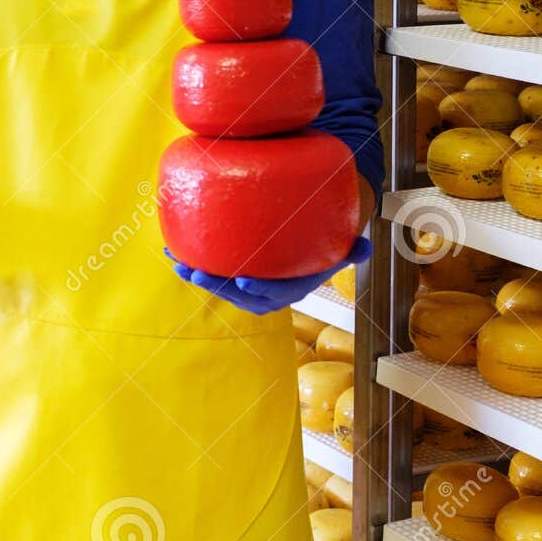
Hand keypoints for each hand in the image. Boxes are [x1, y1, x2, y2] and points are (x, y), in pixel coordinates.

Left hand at [166, 238, 372, 314]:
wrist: (306, 248)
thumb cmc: (322, 245)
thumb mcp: (340, 248)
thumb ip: (352, 250)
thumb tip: (367, 247)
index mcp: (293, 288)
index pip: (276, 293)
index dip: (258, 290)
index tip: (242, 280)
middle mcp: (269, 293)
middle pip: (241, 295)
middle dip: (218, 287)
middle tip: (199, 273)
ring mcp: (249, 287)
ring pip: (222, 288)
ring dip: (200, 279)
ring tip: (180, 267)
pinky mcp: (232, 277)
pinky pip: (213, 274)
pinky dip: (193, 266)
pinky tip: (175, 253)